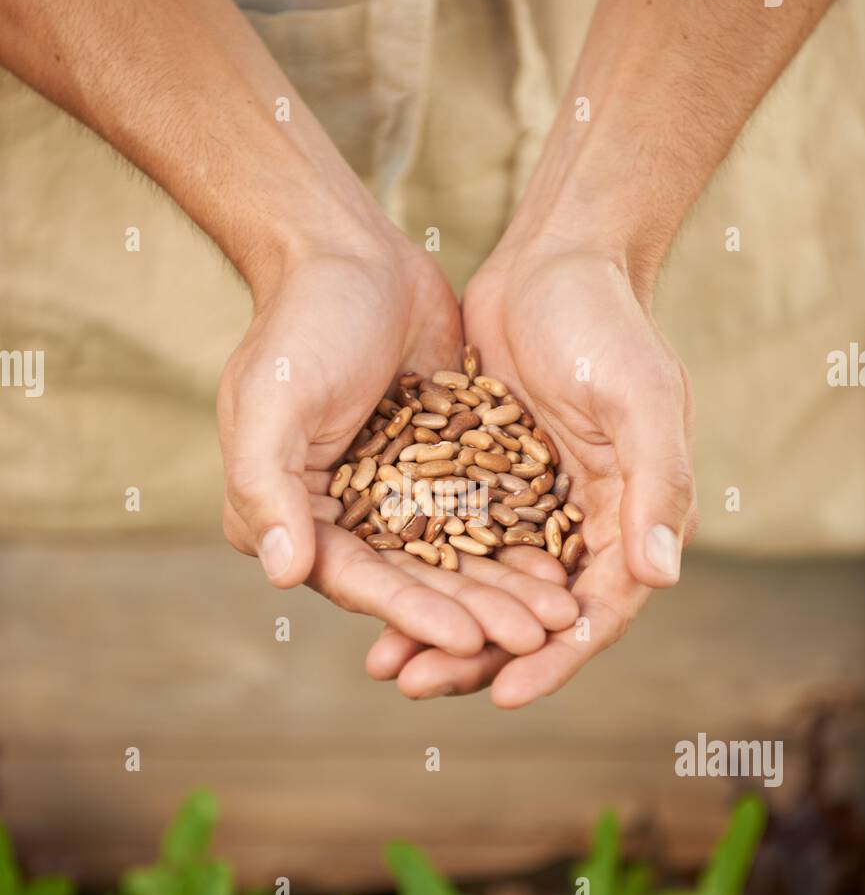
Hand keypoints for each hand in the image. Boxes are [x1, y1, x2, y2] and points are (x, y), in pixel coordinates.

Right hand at [217, 228, 578, 656]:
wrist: (349, 253)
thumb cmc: (298, 325)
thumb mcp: (271, 403)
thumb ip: (268, 489)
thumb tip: (284, 575)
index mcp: (295, 517)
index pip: (362, 582)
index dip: (418, 615)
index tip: (472, 640)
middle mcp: (345, 519)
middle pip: (419, 581)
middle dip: (479, 613)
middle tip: (539, 637)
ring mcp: (399, 494)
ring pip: (460, 555)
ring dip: (508, 587)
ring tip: (562, 613)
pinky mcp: (443, 466)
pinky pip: (486, 512)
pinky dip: (521, 537)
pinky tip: (567, 560)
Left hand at [366, 244, 696, 704]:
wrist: (553, 258)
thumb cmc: (606, 323)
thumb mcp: (638, 399)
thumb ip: (656, 485)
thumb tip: (661, 578)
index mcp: (632, 517)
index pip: (596, 612)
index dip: (553, 658)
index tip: (505, 694)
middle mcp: (583, 523)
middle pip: (530, 615)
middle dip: (478, 657)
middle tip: (418, 686)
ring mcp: (530, 504)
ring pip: (483, 588)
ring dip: (439, 625)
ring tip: (384, 663)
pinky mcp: (485, 480)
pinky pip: (448, 543)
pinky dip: (418, 573)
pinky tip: (370, 594)